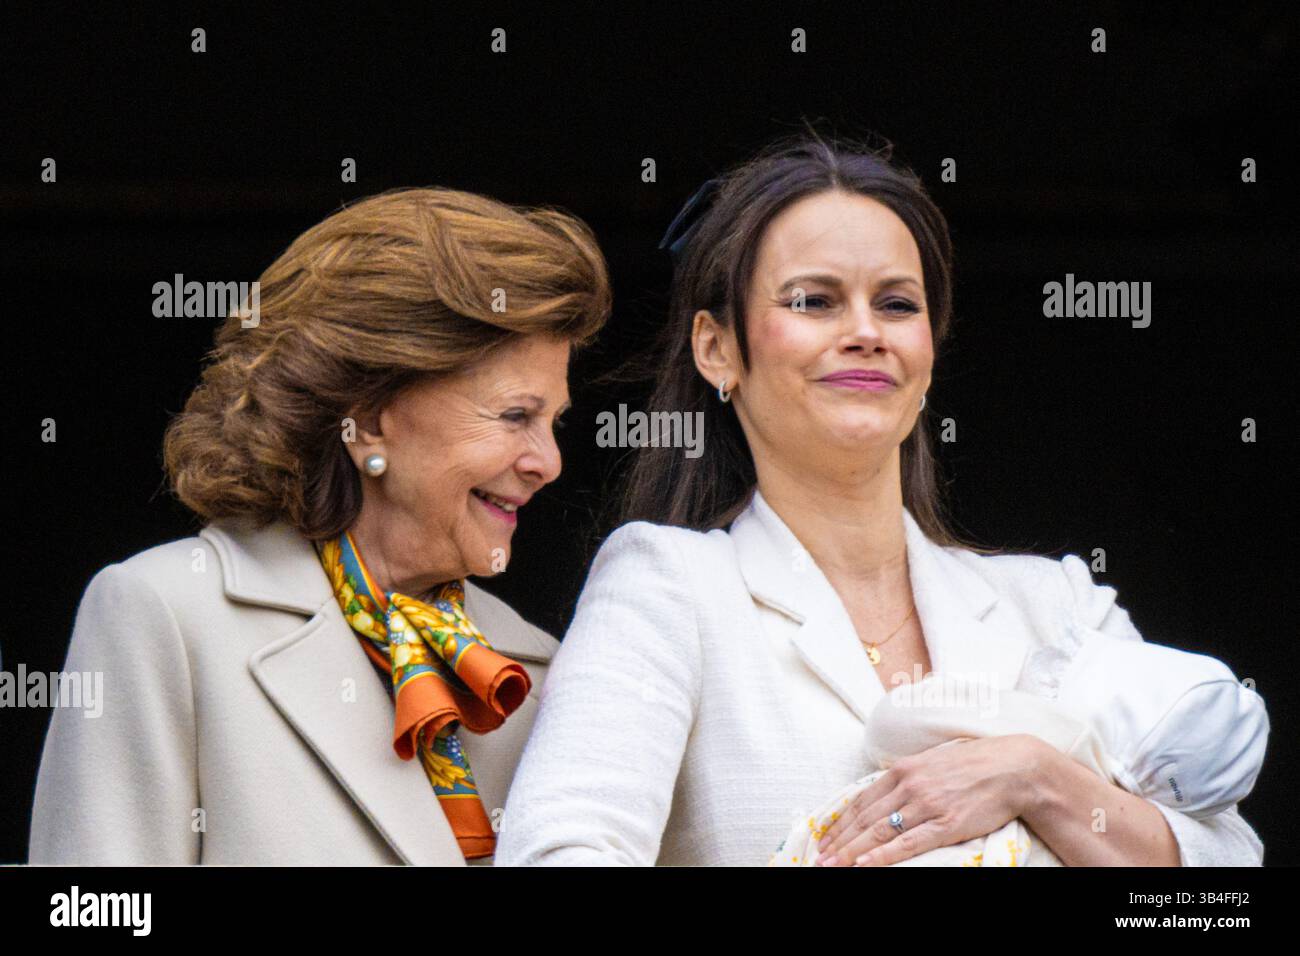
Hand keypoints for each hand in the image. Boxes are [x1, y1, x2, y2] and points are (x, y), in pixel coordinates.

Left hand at [814, 733, 1045, 865]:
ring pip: (878, 832)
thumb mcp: (933, 762)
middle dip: (838, 840)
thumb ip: (908, 777)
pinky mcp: (945, 824)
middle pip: (864, 818)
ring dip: (851, 851)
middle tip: (818, 857)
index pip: (861, 800)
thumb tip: (886, 791)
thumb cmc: (975, 764)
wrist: (1013, 768)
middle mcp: (909, 785)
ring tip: (832, 865)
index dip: (840, 821)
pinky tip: (864, 864)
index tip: (824, 836)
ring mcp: (926, 805)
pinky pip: (907, 843)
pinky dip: (882, 856)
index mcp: (903, 769)